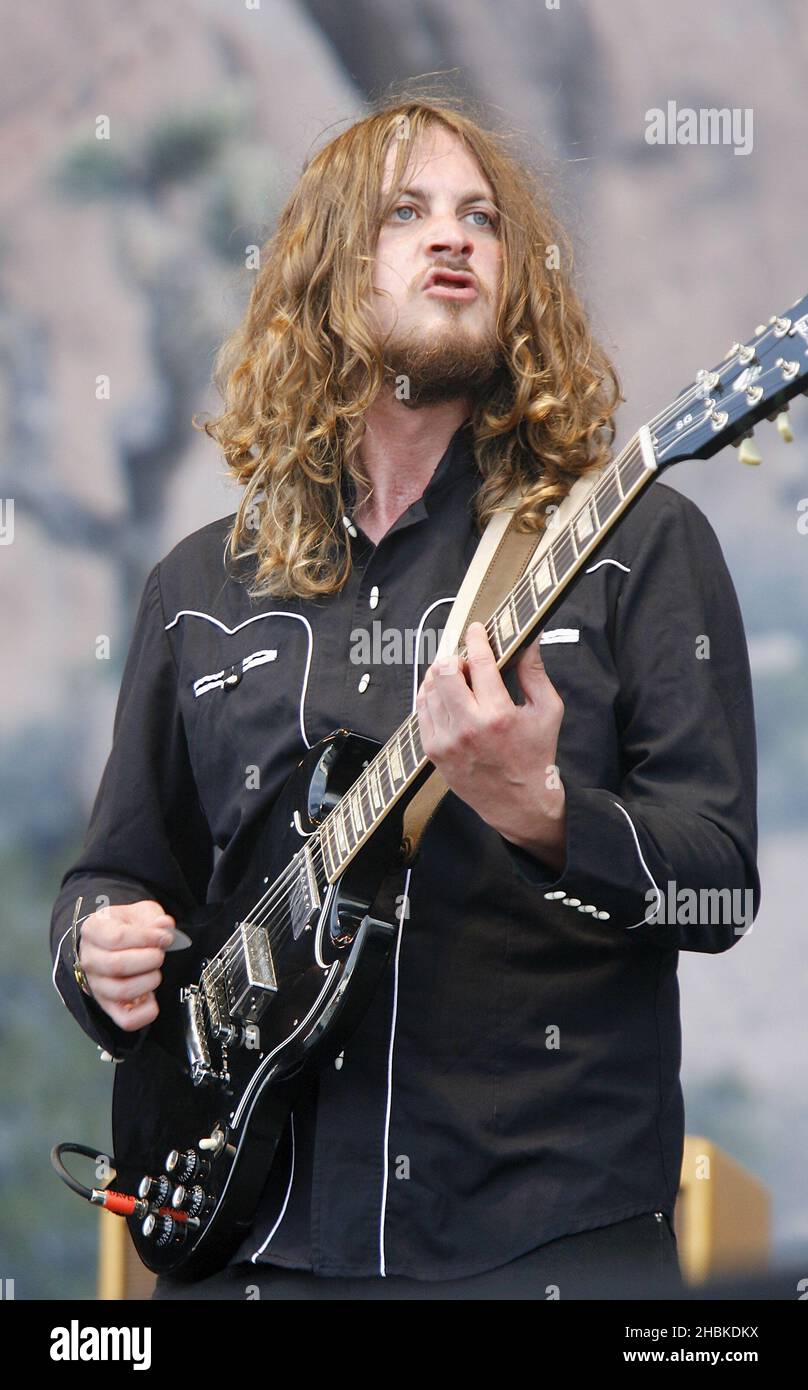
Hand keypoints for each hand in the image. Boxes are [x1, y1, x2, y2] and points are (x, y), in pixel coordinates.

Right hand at [78, 900, 175, 1032]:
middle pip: (117, 965)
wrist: (115, 941)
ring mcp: (96, 985)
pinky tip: (153, 998)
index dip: (147, 938)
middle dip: (149, 959)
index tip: (164, 937)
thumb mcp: (140, 913)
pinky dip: (146, 1012)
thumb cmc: (127, 926)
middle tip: (159, 955)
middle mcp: (89, 960)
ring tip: (155, 972)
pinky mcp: (108, 1006)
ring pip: (121, 991)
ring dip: (149, 981)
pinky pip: (126, 1020)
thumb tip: (165, 927)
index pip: (117, 938)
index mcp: (93, 931)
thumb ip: (153, 918)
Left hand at [416, 621, 566, 870]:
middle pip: (443, 671)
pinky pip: (421, 710)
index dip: (476, 639)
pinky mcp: (433, 750)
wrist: (519, 803)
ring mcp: (446, 740)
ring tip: (457, 678)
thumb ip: (535, 672)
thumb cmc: (536, 755)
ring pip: (429, 688)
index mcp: (498, 715)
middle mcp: (468, 727)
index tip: (476, 629)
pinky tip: (446, 695)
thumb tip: (530, 638)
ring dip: (441, 676)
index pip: (478, 662)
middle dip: (454, 658)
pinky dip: (431, 696)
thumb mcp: (547, 711)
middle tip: (465, 660)